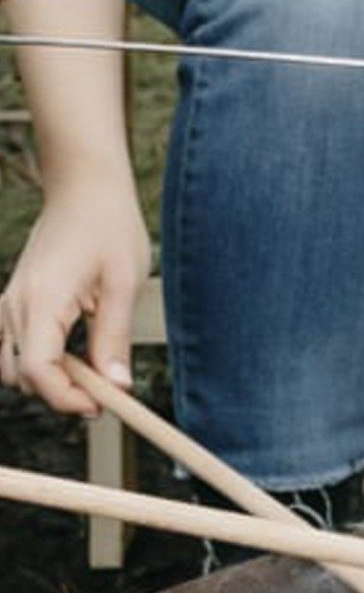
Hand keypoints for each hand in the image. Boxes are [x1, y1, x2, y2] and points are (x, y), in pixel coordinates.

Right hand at [0, 174, 151, 413]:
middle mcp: (15, 305)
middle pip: (20, 376)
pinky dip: (33, 357)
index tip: (102, 404)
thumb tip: (118, 386)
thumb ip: (114, 338)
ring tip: (91, 364)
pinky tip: (69, 350)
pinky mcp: (14, 299)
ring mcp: (9, 302)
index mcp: (42, 302)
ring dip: (46, 376)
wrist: (85, 187)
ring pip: (9, 365)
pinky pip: (8, 343)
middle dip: (60, 391)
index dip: (67, 399)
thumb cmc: (109, 226)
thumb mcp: (124, 283)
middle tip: (105, 386)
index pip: (37, 371)